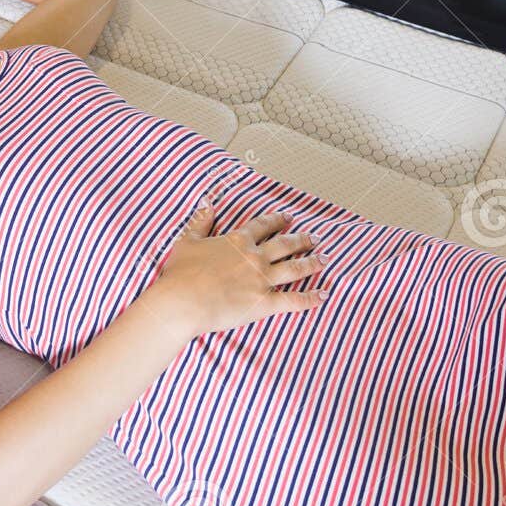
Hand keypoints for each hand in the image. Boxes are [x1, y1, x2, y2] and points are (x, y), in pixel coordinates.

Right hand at [145, 208, 327, 338]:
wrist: (182, 301)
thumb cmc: (181, 272)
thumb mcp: (187, 240)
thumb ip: (201, 221)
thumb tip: (207, 202)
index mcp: (238, 241)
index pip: (263, 226)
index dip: (277, 220)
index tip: (288, 217)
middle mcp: (255, 257)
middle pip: (286, 244)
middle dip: (302, 239)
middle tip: (314, 238)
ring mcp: (262, 280)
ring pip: (295, 268)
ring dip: (312, 263)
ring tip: (324, 259)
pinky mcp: (265, 303)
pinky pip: (294, 300)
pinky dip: (311, 298)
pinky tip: (324, 295)